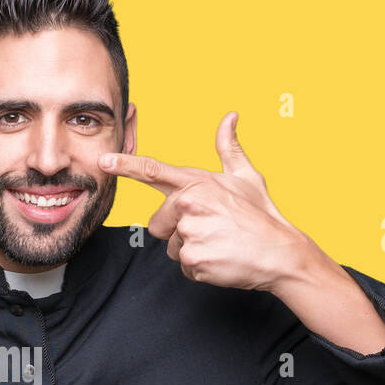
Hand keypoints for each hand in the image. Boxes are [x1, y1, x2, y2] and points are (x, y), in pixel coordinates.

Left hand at [99, 111, 312, 291]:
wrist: (280, 252)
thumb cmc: (262, 214)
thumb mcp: (247, 177)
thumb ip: (229, 148)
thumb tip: (230, 117)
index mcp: (197, 182)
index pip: (153, 171)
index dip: (125, 165)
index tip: (104, 160)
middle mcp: (189, 204)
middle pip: (157, 223)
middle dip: (176, 231)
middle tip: (210, 230)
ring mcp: (190, 231)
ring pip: (170, 246)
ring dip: (189, 249)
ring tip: (217, 243)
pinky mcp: (193, 258)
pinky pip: (183, 266)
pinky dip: (199, 267)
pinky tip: (220, 258)